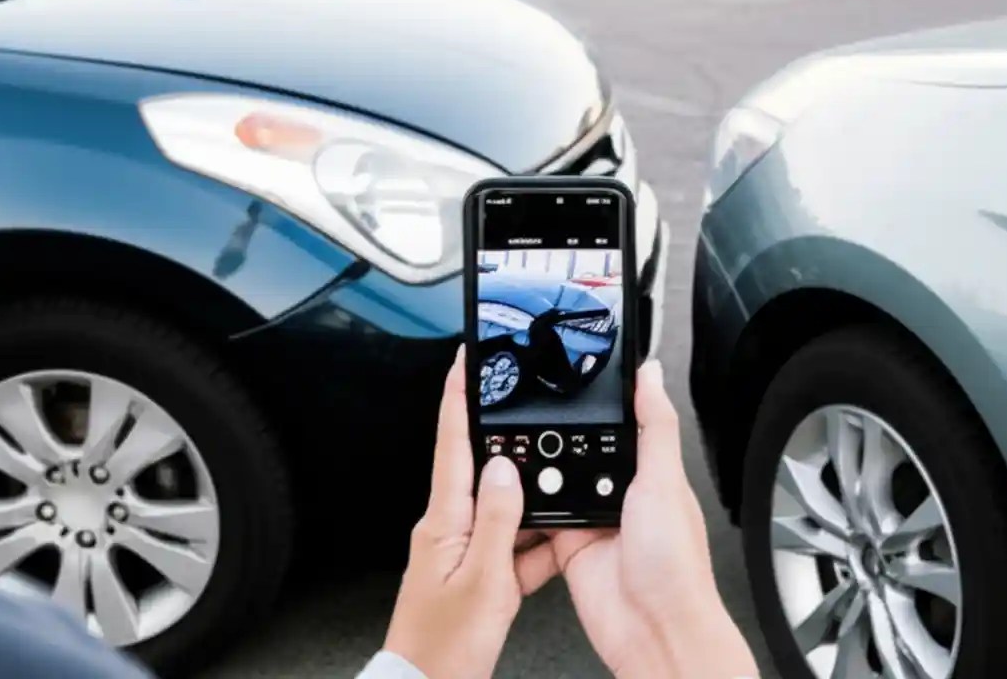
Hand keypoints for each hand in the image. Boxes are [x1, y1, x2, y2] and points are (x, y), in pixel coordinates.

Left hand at [382, 347, 557, 678]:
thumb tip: (508, 468)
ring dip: (536, 501)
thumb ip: (498, 520)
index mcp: (444, 521)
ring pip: (510, 509)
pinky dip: (541, 541)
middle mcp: (452, 528)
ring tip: (562, 491)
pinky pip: (518, 545)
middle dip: (515, 446)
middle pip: (486, 470)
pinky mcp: (484, 574)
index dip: (459, 396)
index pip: (452, 443)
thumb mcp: (482, 581)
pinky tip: (562, 541)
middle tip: (540, 421)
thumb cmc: (443, 647)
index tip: (467, 358)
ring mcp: (468, 552)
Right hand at [550, 361, 757, 678]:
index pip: (621, 429)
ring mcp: (593, 521)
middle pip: (582, 454)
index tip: (575, 381)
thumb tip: (650, 375)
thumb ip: (655, 425)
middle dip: (563, 441)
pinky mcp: (567, 547)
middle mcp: (622, 497)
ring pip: (557, 483)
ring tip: (524, 453)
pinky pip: (539, 518)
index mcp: (652, 475)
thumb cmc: (675, 565)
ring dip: (543, 474)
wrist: (652, 628)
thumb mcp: (665, 480)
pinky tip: (518, 494)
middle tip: (537, 417)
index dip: (601, 408)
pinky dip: (527, 509)